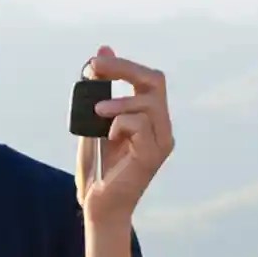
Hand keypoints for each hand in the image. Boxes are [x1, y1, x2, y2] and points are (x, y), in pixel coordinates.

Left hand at [75, 46, 174, 223]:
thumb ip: (100, 90)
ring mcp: (161, 142)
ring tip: (96, 113)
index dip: (124, 65)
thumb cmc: (98, 167)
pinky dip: (119, 124)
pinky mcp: (154, 156)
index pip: (149, 79)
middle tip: (96, 68)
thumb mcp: (95, 121)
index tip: (96, 62)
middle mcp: (162, 128)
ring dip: (117, 103)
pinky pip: (139, 125)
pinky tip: (108, 138)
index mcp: (151, 118)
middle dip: (124, 69)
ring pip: (148, 102)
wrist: (99, 206)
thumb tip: (103, 50)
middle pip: (155, 81)